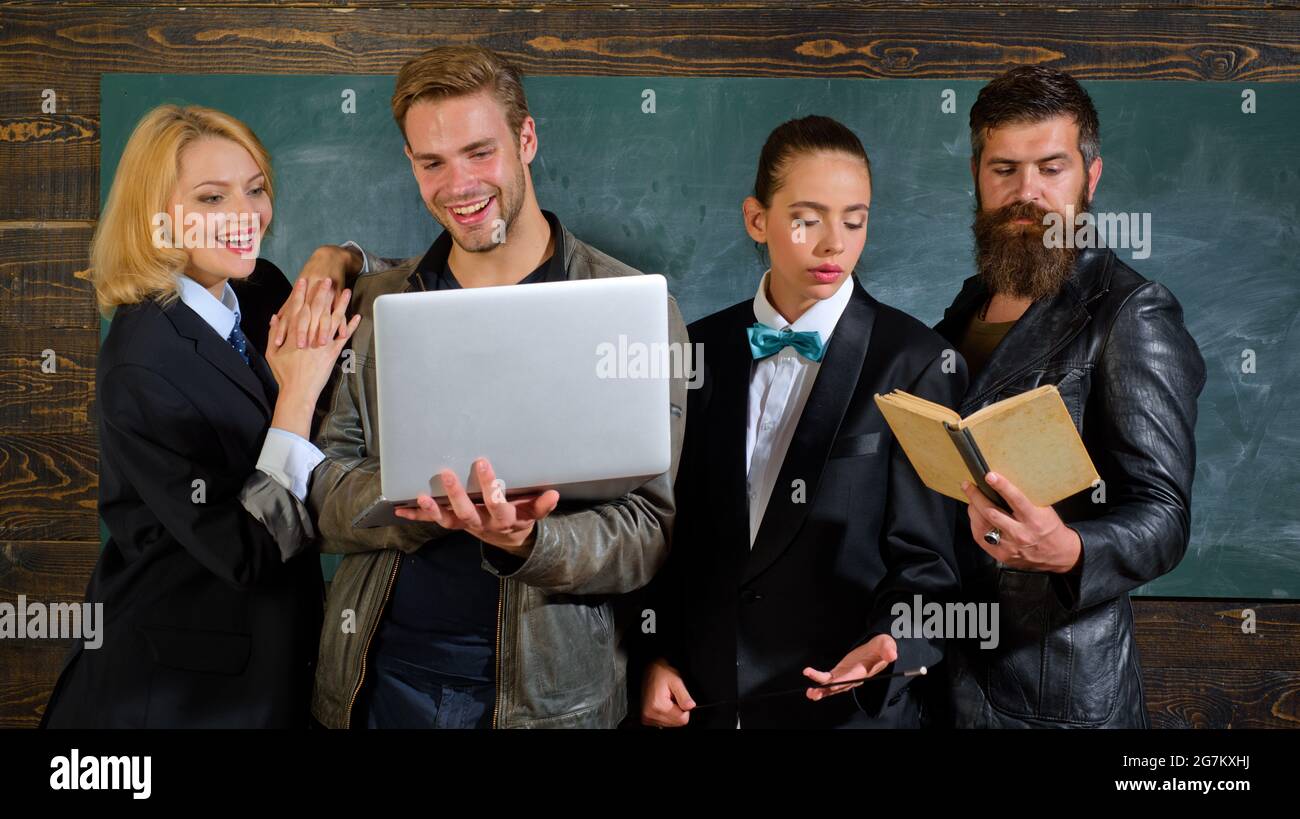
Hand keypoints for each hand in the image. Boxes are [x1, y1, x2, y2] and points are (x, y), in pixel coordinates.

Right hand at [265, 278, 360, 437]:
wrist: (297, 392)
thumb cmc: (283, 374)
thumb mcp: (272, 353)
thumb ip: (274, 334)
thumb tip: (275, 317)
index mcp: (293, 334)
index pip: (297, 308)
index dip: (300, 293)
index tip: (303, 280)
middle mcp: (309, 336)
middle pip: (316, 310)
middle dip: (322, 293)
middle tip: (327, 278)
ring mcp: (322, 344)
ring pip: (332, 320)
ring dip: (340, 305)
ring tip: (346, 291)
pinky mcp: (332, 353)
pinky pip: (343, 337)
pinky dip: (350, 327)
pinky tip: (357, 316)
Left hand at [273, 245, 362, 347]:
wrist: (329, 258)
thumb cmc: (311, 277)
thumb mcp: (297, 291)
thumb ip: (287, 307)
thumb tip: (275, 321)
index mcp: (299, 295)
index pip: (289, 315)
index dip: (284, 328)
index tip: (280, 342)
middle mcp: (311, 295)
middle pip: (306, 316)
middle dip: (303, 331)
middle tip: (301, 346)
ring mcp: (326, 295)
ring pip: (323, 315)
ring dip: (323, 330)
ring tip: (321, 343)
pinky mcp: (339, 296)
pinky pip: (341, 311)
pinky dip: (343, 322)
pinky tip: (342, 334)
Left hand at [393, 458, 559, 557]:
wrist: (509, 540)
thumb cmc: (521, 516)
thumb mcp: (534, 512)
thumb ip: (542, 505)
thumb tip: (554, 495)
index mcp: (504, 519)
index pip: (498, 504)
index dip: (490, 487)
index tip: (484, 464)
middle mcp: (482, 524)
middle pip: (467, 513)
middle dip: (456, 495)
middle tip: (447, 474)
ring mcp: (466, 525)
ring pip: (447, 521)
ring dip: (432, 510)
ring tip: (420, 497)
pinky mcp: (455, 524)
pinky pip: (434, 522)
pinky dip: (417, 517)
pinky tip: (400, 511)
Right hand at [641, 658, 694, 727]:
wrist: (648, 671)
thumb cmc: (661, 673)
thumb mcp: (676, 681)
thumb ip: (684, 696)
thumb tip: (691, 706)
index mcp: (658, 705)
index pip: (682, 719)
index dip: (685, 709)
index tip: (680, 699)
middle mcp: (650, 714)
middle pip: (676, 723)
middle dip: (678, 711)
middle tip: (672, 698)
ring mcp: (647, 717)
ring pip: (670, 725)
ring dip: (671, 713)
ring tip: (667, 700)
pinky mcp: (646, 719)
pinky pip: (663, 724)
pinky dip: (665, 715)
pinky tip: (662, 704)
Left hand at [802, 633, 896, 700]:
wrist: (877, 650)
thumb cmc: (881, 648)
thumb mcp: (886, 644)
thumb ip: (887, 649)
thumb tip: (892, 655)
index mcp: (862, 672)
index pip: (851, 678)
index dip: (841, 681)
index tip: (831, 683)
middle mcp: (852, 677)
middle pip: (839, 686)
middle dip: (826, 690)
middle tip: (814, 692)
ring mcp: (844, 677)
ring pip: (831, 686)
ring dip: (821, 690)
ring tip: (810, 693)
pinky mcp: (839, 673)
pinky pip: (827, 679)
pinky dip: (818, 680)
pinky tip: (809, 680)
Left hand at [962, 471, 1082, 572]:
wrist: (1058, 554)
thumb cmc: (1049, 528)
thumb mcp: (1044, 510)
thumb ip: (1024, 500)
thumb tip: (1003, 483)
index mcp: (1034, 519)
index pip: (1016, 499)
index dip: (1001, 486)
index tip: (989, 476)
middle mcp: (1021, 533)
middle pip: (991, 513)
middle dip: (976, 497)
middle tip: (968, 485)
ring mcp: (1010, 546)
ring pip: (982, 525)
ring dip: (973, 509)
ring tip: (971, 499)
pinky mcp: (1001, 555)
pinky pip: (981, 538)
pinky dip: (975, 524)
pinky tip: (975, 516)